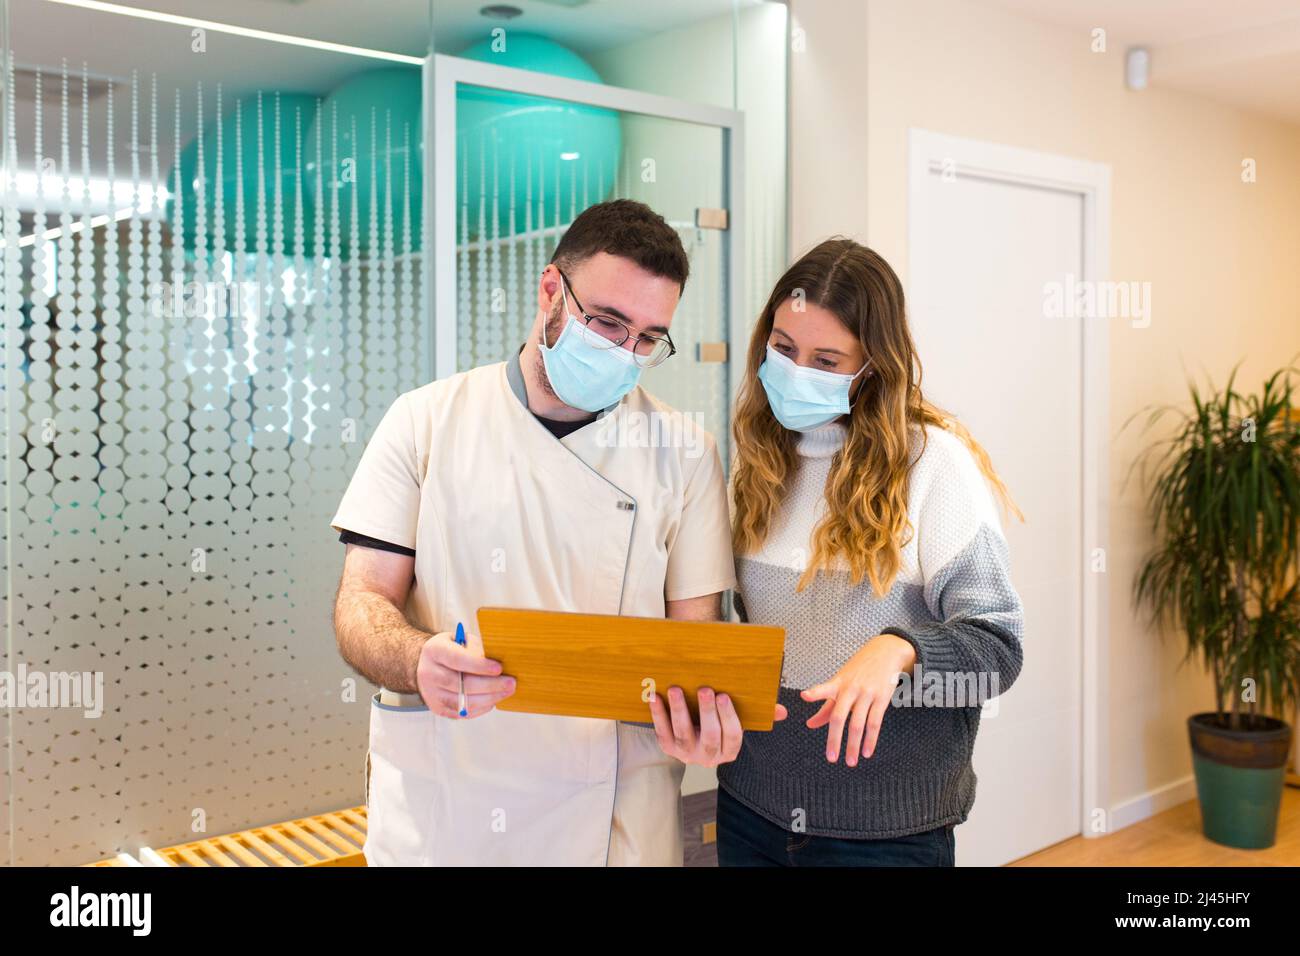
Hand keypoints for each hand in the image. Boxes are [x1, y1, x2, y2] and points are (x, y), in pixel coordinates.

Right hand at [415, 628, 515, 717]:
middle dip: (489, 685)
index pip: (456, 660)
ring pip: (462, 701)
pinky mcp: (438, 708)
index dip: (478, 665)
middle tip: (510, 683)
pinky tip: (493, 700)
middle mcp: (428, 673)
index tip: (499, 668)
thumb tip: (498, 663)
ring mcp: (431, 694)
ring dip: (488, 698)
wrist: (428, 664)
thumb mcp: (462, 640)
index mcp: (434, 651)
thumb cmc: (452, 649)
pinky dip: (481, 708)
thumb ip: (476, 649)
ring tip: (506, 692)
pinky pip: (463, 713)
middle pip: (460, 684)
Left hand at [648, 686, 787, 766]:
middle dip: (707, 712)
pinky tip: (655, 698)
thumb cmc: (719, 724)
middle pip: (710, 736)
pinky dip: (657, 716)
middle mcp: (709, 757)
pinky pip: (662, 734)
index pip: (733, 736)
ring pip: (683, 735)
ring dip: (679, 711)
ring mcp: (688, 754)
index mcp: (729, 750)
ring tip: (676, 689)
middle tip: (704, 689)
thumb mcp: (739, 720)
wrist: (694, 740)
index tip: (724, 695)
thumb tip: (782, 710)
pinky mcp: (669, 750)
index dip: (728, 716)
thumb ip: (760, 715)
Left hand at [802, 635, 916, 764]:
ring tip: (850, 761)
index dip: (814, 692)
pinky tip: (867, 752)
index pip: (824, 688)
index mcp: (837, 684)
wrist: (885, 653)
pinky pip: (875, 722)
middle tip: (831, 758)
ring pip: (858, 724)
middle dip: (835, 739)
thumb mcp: (840, 683)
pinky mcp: (882, 698)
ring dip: (854, 745)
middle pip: (839, 716)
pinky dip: (871, 739)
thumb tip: (810, 724)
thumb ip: (826, 705)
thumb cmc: (858, 670)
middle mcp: (851, 688)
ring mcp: (867, 693)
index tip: (805, 696)